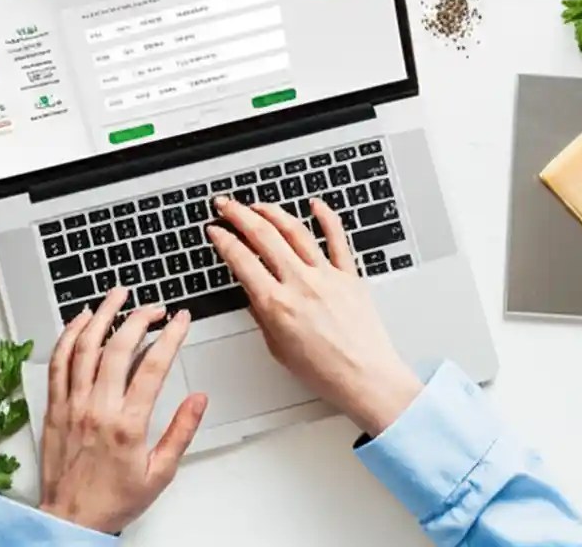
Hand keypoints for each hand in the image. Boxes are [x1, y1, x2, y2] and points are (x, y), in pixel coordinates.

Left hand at [39, 288, 207, 534]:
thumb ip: (181, 432)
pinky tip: (80, 321)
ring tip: (117, 295)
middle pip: (119, 347)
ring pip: (85, 346)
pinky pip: (58, 362)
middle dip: (140, 317)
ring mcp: (72, 404)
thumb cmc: (113, 500)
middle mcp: (98, 408)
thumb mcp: (160, 473)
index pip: (154, 366)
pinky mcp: (54, 407)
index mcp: (128, 424)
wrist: (71, 519)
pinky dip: (68, 336)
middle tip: (155, 307)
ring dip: (102, 315)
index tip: (181, 319)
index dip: (170, 335)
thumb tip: (199, 399)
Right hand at [207, 196, 421, 435]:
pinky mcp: (349, 275)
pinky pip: (337, 238)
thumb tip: (251, 290)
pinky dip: (326, 216)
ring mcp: (326, 276)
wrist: (365, 378)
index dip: (223, 240)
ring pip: (295, 230)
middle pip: (264, 235)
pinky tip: (315, 204)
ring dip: (271, 211)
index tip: (215, 230)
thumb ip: (261, 314)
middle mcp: (300, 284)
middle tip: (226, 205)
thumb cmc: (325, 371)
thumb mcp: (277, 347)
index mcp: (277, 305)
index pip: (242, 260)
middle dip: (239, 214)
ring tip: (257, 204)